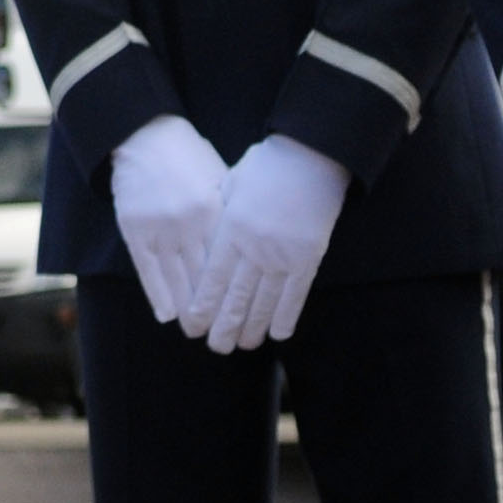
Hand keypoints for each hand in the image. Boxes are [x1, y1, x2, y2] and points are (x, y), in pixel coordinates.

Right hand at [107, 116, 227, 325]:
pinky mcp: (134, 228)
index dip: (234, 292)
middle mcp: (187, 223)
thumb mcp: (220, 178)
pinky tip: (166, 315)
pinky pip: (147, 269)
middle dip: (212, 310)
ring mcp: (159, 227)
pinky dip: (157, 294)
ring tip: (194, 331)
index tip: (243, 314)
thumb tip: (251, 245)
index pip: (227, 263)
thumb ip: (232, 212)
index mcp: (213, 210)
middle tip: (220, 335)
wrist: (144, 135)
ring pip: (175, 279)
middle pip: (203, 278)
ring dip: (185, 309)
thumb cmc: (189, 156)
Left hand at [190, 134, 349, 352]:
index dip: (203, 305)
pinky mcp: (309, 257)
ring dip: (253, 327)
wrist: (310, 156)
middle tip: (216, 347)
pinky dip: (286, 315)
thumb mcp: (230, 186)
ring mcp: (284, 254)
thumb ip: (219, 216)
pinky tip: (277, 334)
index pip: (213, 277)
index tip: (193, 325)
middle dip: (225, 325)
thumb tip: (208, 240)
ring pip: (265, 300)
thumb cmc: (266, 166)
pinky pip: (296, 294)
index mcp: (231, 229)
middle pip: (237, 296)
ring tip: (243, 345)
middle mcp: (255, 247)